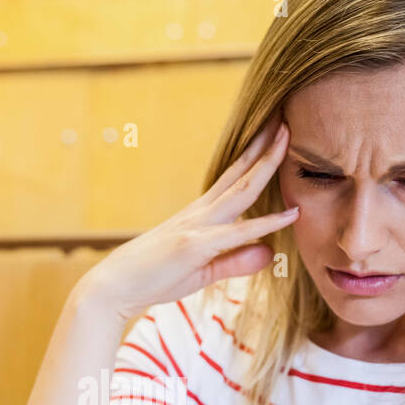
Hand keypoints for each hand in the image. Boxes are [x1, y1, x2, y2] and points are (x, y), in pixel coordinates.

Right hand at [75, 112, 300, 321]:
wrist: (113, 287)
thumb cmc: (153, 279)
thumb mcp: (202, 272)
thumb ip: (236, 261)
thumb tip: (269, 252)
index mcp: (200, 216)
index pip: (233, 179)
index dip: (256, 155)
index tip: (276, 133)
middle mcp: (200, 214)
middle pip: (239, 174)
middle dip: (264, 145)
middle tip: (287, 117)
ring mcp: (197, 227)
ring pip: (241, 192)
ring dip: (266, 165)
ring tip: (288, 138)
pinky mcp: (194, 247)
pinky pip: (236, 233)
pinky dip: (266, 224)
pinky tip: (291, 214)